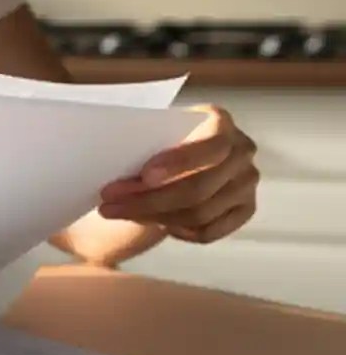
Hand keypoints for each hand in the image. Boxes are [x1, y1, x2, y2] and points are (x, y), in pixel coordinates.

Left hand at [97, 105, 258, 243]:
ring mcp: (247, 182)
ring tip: (120, 213)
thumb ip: (141, 148)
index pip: (210, 146)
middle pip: (199, 189)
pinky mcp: (245, 210)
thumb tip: (113, 175)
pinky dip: (179, 231)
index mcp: (220, 122)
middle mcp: (242, 150)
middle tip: (108, 205)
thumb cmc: (157, 145)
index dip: (179, 163)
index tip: (145, 177)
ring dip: (154, 217)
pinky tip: (158, 223)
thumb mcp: (150, 136)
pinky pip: (209, 232)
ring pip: (200, 214)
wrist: (173, 162)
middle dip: (148, 200)